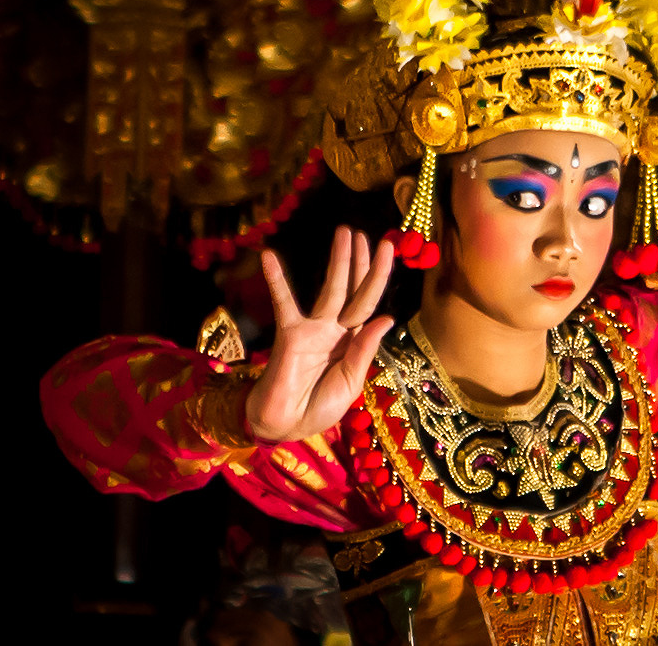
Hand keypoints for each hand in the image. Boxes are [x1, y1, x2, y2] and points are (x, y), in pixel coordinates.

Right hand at [246, 227, 394, 442]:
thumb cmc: (321, 406)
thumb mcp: (351, 381)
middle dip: (360, 261)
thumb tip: (387, 317)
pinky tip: (269, 256)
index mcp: (355, 339)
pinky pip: (284, 303)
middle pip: (354, 289)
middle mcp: (337, 328)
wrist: (286, 425)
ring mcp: (314, 328)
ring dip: (338, 261)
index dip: (379, 276)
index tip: (388, 247)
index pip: (370, 302)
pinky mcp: (290, 333)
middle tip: (363, 232)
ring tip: (343, 232)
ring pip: (331, 289)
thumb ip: (365, 349)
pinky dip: (277, 281)